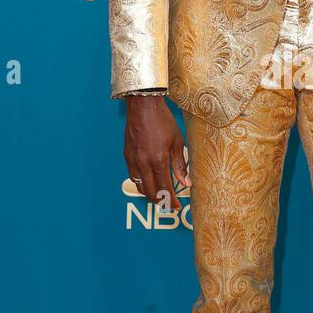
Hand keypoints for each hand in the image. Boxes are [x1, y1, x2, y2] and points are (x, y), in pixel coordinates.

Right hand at [123, 95, 188, 209]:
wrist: (143, 105)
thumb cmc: (162, 120)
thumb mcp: (177, 142)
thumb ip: (180, 164)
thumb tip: (186, 182)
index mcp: (158, 160)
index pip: (164, 187)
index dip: (170, 200)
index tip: (176, 206)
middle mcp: (143, 162)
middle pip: (150, 191)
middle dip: (160, 200)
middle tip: (168, 203)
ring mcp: (133, 159)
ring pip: (139, 185)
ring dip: (149, 193)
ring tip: (160, 194)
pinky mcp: (127, 154)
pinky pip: (132, 175)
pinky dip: (141, 182)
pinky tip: (148, 181)